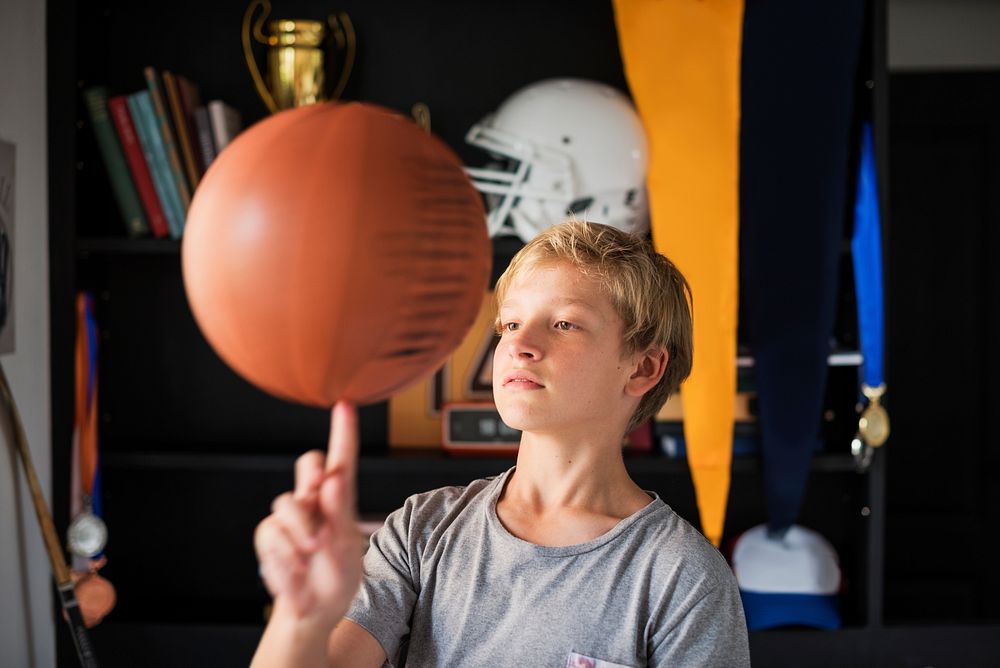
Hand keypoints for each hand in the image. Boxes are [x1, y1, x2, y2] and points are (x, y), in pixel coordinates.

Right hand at [254, 401, 362, 627]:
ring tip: (312, 554)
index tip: (345, 403)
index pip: (342, 459)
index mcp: (341, 500)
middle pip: (310, 464)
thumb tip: (333, 479)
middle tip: (321, 493)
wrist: (313, 612)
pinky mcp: (271, 535)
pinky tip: (295, 571)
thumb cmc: (336, 577)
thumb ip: (339, 512)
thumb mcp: (347, 547)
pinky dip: (285, 555)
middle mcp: (315, 501)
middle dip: (313, 476)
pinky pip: (271, 533)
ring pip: (288, 502)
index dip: (343, 431)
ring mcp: (291, 517)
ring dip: (302, 530)